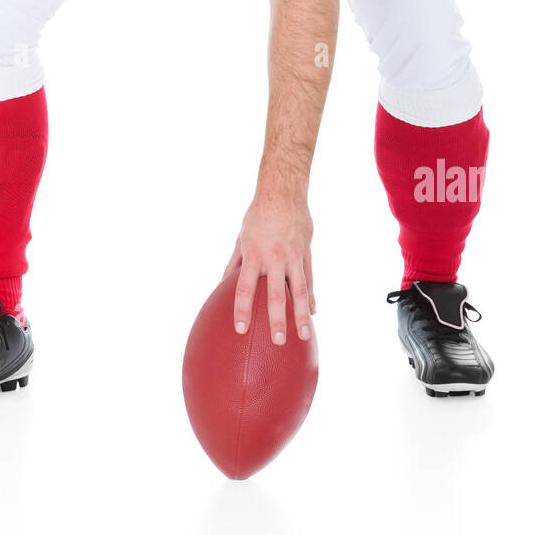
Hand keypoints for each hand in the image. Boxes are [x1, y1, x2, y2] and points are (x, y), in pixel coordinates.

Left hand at [221, 197, 315, 345]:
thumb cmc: (258, 216)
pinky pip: (309, 279)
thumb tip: (221, 285)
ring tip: (303, 335)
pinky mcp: (306, 253)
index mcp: (254, 254)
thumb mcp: (241, 238)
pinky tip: (312, 312)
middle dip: (277, 319)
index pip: (246, 287)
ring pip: (299, 290)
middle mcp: (274, 258)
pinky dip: (310, 296)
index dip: (243, 309)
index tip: (241, 329)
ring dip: (301, 314)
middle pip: (276, 294)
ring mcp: (293, 256)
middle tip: (278, 342)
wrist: (283, 193)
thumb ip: (234, 263)